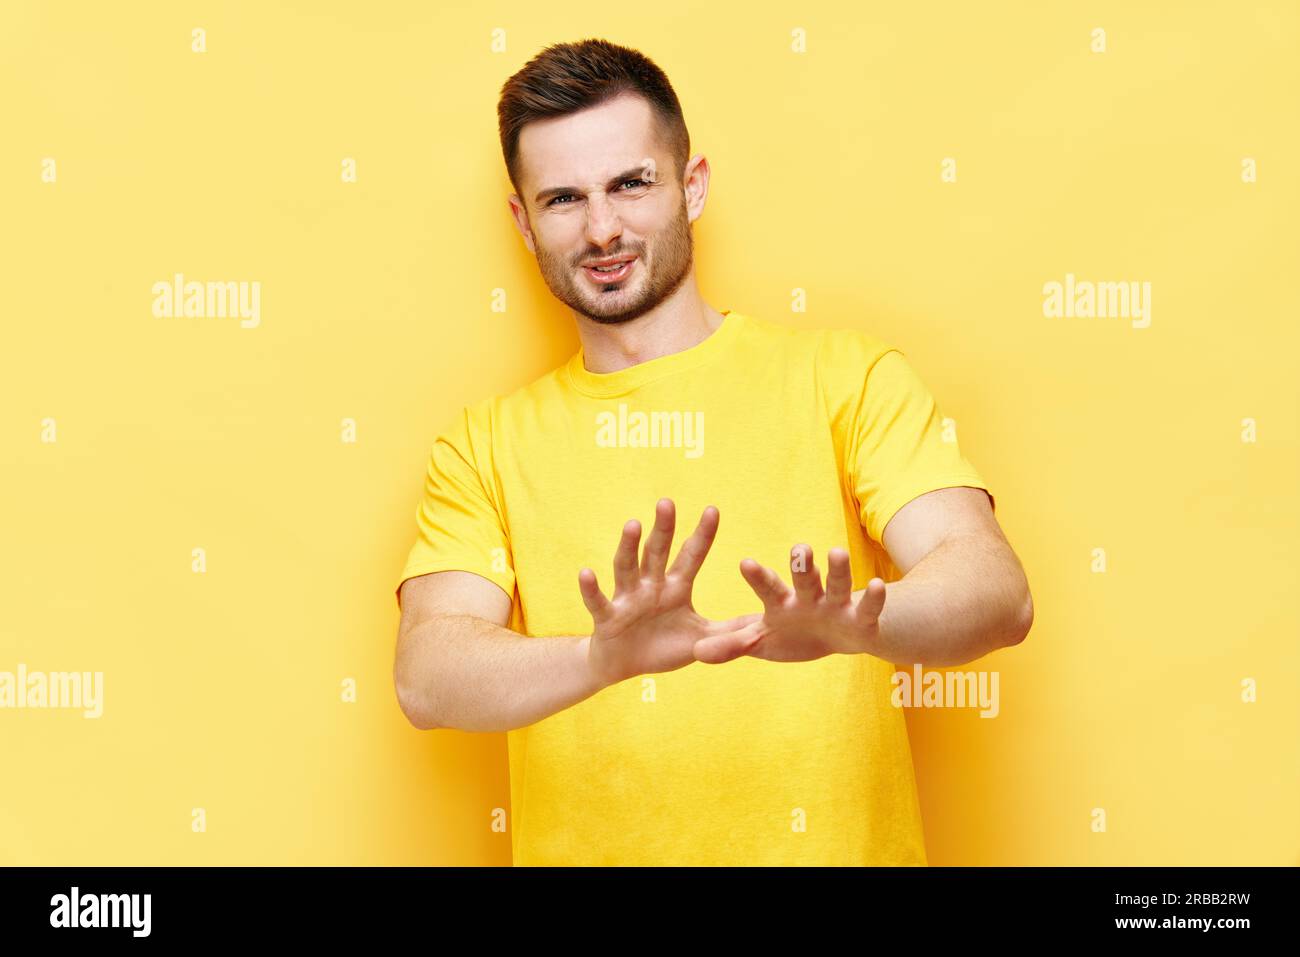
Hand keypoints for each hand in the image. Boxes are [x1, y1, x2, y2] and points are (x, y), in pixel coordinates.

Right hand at [579, 499, 761, 687]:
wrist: (624, 666)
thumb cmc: (663, 647)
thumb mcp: (702, 639)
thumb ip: (731, 633)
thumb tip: (766, 628)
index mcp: (676, 588)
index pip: (691, 556)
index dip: (702, 534)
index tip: (713, 509)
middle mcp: (651, 586)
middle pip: (657, 552)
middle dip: (663, 529)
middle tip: (668, 502)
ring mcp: (627, 599)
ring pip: (628, 568)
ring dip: (629, 547)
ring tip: (633, 524)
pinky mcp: (607, 617)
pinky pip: (598, 601)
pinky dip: (591, 588)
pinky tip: (586, 573)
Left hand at [719, 544, 887, 661]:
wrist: (838, 639)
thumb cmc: (794, 634)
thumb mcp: (762, 641)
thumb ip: (732, 645)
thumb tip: (696, 652)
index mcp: (782, 602)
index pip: (768, 587)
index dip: (758, 576)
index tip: (745, 563)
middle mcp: (809, 596)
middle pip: (803, 577)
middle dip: (801, 563)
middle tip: (798, 548)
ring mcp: (836, 604)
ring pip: (836, 583)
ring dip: (837, 569)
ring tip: (836, 552)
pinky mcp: (862, 619)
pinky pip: (868, 608)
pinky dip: (873, 598)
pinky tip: (876, 584)